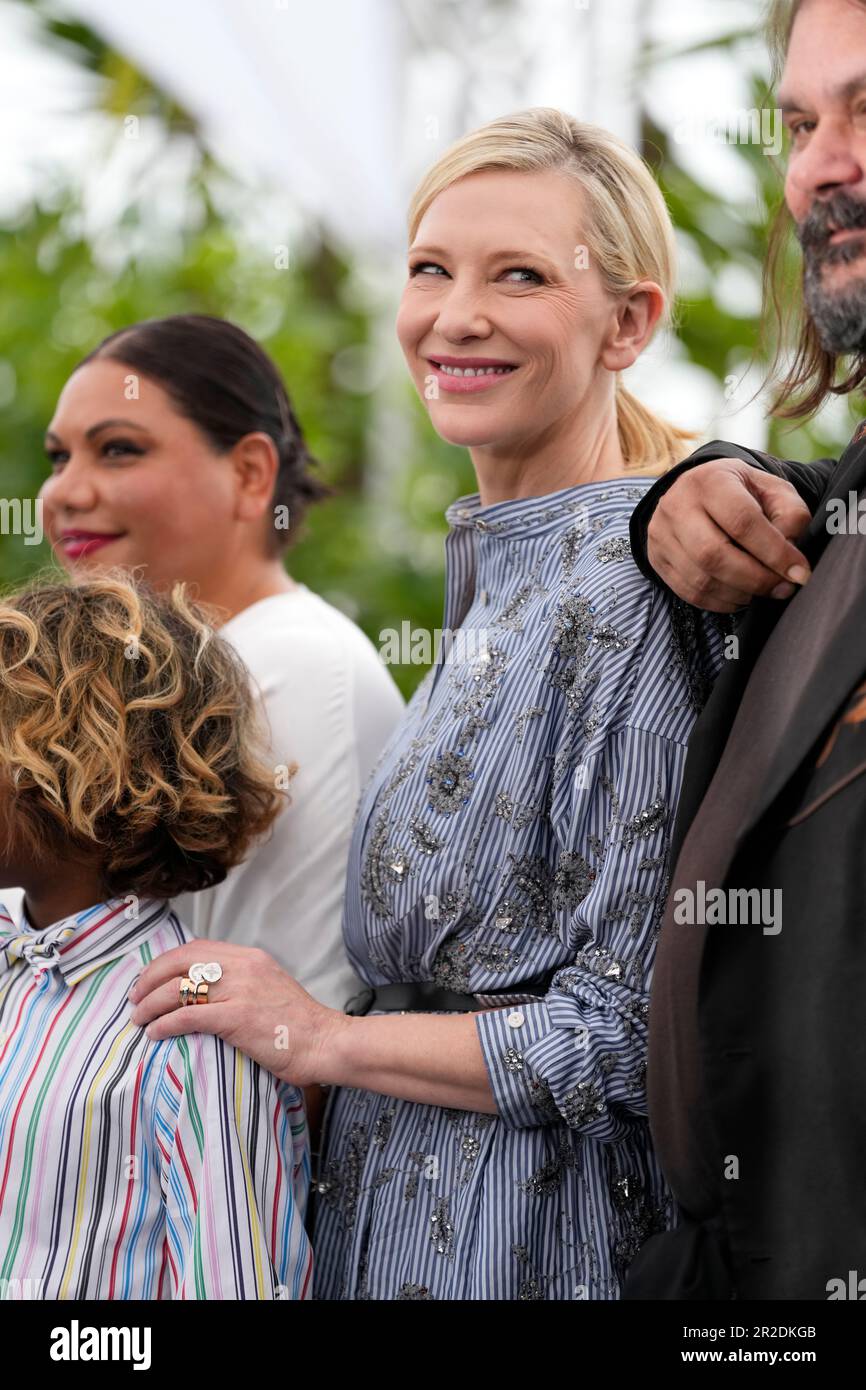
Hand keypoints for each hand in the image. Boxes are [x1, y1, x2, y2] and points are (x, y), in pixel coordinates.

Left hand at [127, 939, 350, 1086]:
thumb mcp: (268, 988)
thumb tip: (203, 992)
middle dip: (149, 980)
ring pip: (178, 989)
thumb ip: (240, 983)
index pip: (194, 949)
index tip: (148, 980)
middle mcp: (243, 966)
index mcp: (249, 957)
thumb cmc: (297, 1025)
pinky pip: (188, 1016)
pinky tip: (155, 1035)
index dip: (164, 963)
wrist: (325, 1043)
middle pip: (180, 963)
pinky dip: (165, 1024)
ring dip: (150, 1005)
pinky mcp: (238, 1017)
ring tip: (138, 1021)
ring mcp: (241, 990)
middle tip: (135, 1000)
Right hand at [647, 459, 813, 611]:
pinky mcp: (657, 558)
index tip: (799, 572)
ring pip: (701, 579)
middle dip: (755, 579)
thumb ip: (790, 515)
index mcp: (710, 480)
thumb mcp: (773, 490)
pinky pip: (690, 592)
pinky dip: (721, 602)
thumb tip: (789, 552)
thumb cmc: (743, 493)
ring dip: (740, 593)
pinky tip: (741, 595)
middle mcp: (677, 504)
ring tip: (763, 591)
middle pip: (714, 554)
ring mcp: (661, 533)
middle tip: (782, 587)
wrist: (699, 493)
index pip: (742, 521)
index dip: (774, 552)